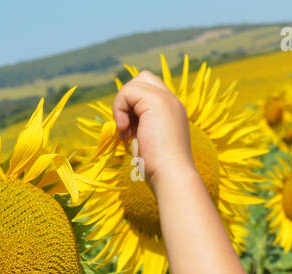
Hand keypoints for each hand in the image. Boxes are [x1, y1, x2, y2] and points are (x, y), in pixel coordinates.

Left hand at [111, 70, 195, 190]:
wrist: (172, 176)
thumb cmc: (159, 169)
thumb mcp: (147, 141)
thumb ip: (139, 125)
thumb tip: (123, 118)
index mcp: (172, 111)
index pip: (149, 90)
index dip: (133, 105)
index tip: (130, 132)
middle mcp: (172, 101)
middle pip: (142, 79)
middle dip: (127, 99)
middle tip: (127, 127)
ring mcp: (166, 99)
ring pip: (134, 84)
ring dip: (122, 107)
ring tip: (126, 131)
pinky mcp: (156, 100)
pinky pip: (128, 92)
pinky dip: (119, 110)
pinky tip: (126, 131)